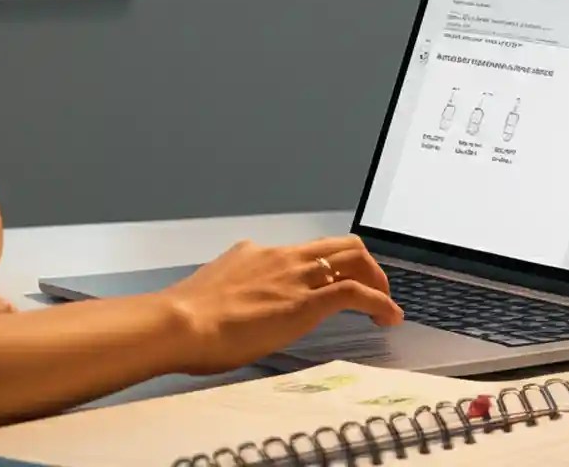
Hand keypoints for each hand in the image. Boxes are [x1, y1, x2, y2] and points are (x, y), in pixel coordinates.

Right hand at [159, 235, 403, 374]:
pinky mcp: (307, 302)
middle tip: (372, 292)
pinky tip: (389, 318)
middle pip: (338, 245)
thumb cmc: (186, 321)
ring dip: (377, 281)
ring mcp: (295, 276)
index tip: (330, 288)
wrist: (180, 323)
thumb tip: (232, 312)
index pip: (302, 252)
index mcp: (255, 254)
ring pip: (354, 258)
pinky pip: (356, 293)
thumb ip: (231, 296)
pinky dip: (380, 302)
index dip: (325, 269)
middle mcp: (281, 257)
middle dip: (363, 266)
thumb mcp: (212, 296)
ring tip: (385, 306)